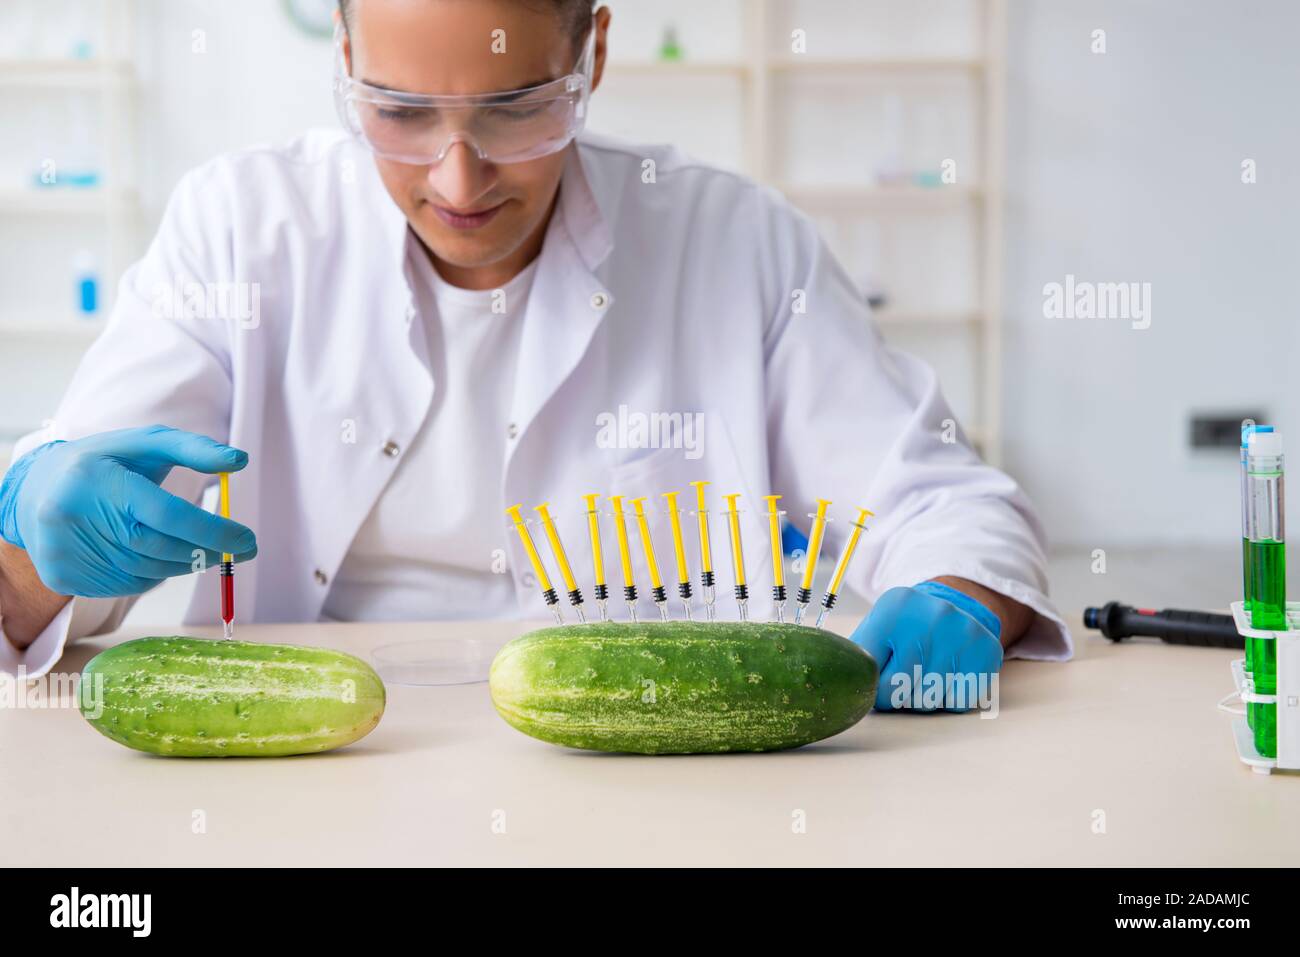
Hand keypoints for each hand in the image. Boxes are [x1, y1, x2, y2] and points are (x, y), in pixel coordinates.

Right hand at [0, 425, 255, 598]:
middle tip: (240, 550)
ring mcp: (65, 551)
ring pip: (147, 572)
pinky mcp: (63, 576)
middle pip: (159, 549)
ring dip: (183, 564)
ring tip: (198, 547)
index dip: (212, 531)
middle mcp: (74, 517)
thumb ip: (193, 449)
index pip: (166, 514)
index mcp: (98, 479)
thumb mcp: (145, 444)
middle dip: (206, 552)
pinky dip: (153, 573)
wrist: (37, 489)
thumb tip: (240, 460)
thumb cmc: (106, 463)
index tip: (247, 540)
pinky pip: (127, 586)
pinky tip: (154, 553)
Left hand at [849, 583, 1002, 712]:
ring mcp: (962, 634)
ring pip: (927, 700)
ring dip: (921, 699)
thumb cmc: (906, 628)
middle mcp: (932, 616)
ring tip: (924, 676)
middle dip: (894, 696)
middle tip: (901, 682)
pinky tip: (948, 677)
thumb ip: (857, 655)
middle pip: (897, 690)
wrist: (958, 607)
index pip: (869, 671)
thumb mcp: (878, 626)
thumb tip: (840, 688)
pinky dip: (948, 699)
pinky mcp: (986, 653)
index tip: (874, 684)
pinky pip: (957, 702)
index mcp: (895, 607)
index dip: (869, 686)